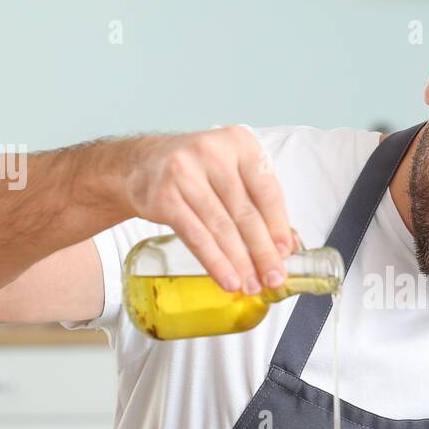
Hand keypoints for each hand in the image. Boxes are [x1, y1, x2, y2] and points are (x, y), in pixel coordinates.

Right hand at [125, 126, 293, 293]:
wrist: (142, 164)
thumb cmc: (198, 171)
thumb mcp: (231, 173)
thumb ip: (259, 203)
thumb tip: (286, 246)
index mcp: (239, 143)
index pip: (267, 190)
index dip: (278, 226)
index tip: (285, 253)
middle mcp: (212, 152)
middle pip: (245, 212)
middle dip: (262, 251)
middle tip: (273, 278)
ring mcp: (184, 173)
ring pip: (221, 227)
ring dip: (239, 261)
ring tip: (251, 285)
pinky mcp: (164, 196)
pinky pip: (196, 236)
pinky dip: (214, 261)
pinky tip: (227, 278)